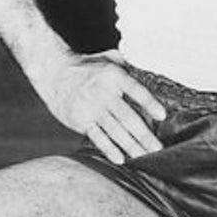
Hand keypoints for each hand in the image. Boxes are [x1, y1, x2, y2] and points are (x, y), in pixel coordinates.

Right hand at [38, 50, 166, 163]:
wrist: (54, 73)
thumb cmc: (87, 66)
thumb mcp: (108, 57)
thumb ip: (128, 64)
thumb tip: (150, 71)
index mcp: (113, 75)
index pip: (135, 90)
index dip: (149, 103)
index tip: (162, 116)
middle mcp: (103, 92)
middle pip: (127, 116)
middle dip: (144, 134)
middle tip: (158, 148)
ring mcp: (91, 108)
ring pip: (114, 130)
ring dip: (131, 145)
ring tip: (144, 156)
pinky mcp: (81, 121)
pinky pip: (97, 137)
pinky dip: (109, 149)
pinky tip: (120, 159)